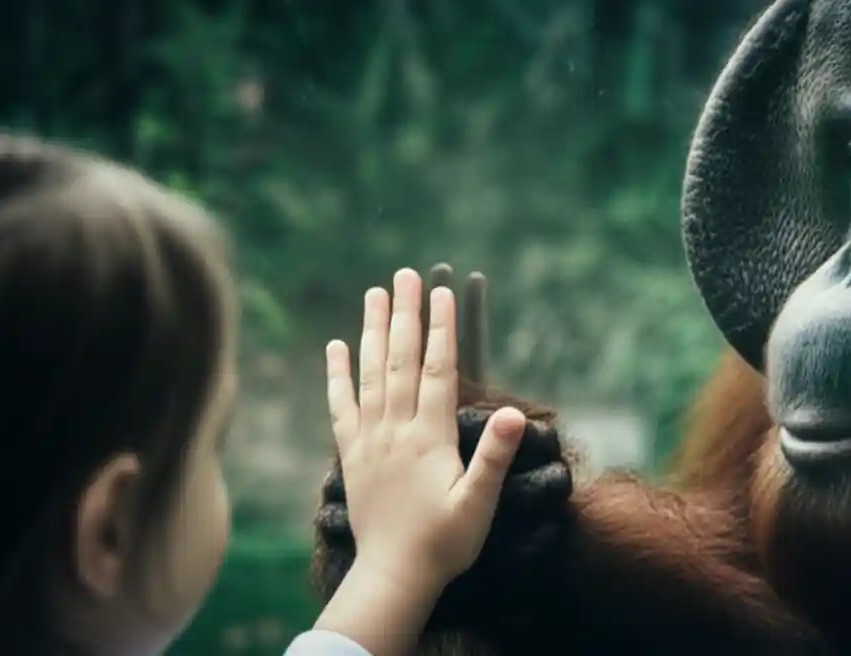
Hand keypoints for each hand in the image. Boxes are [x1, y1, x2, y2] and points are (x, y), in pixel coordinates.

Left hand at [326, 268, 525, 590]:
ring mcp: (369, 440)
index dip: (440, 329)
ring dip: (373, 331)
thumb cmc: (445, 542)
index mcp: (429, 437)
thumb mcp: (478, 503)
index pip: (436, 371)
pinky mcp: (351, 455)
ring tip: (374, 293)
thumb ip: (492, 457)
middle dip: (405, 314)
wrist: (394, 575)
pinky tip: (337, 345)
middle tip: (406, 274)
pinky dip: (337, 373)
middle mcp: (395, 430)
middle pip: (401, 360)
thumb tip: (513, 413)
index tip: (442, 292)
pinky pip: (340, 405)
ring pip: (370, 374)